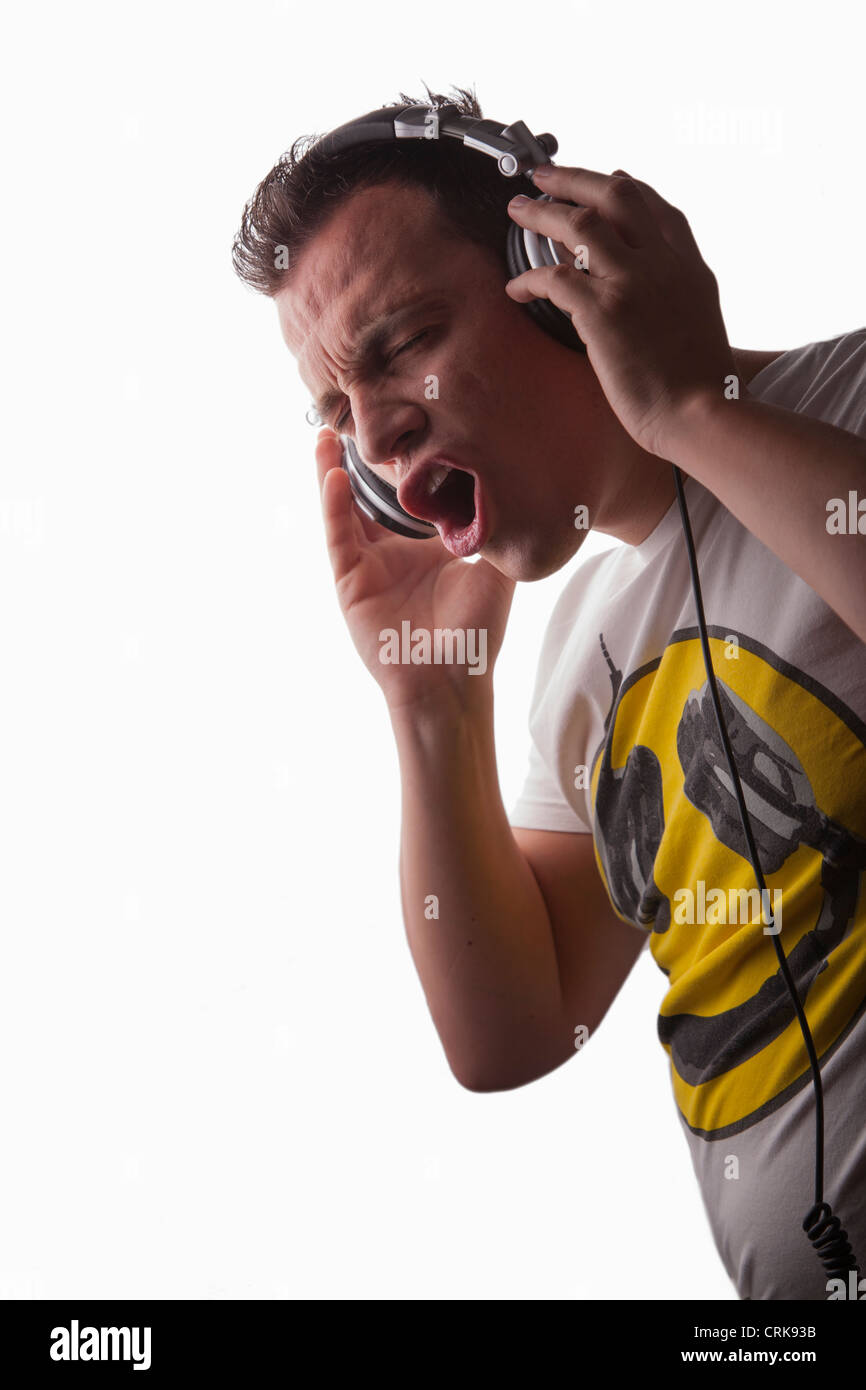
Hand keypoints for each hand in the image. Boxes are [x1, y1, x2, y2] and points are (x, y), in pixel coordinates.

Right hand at [315, 430, 514, 710]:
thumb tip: (520, 489)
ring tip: (329, 436)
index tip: (406, 422)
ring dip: (332, 474)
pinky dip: (333, 506)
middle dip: (360, 461)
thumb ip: (497, 534)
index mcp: (425, 549)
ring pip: (343, 510)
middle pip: (368, 496)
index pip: (409, 496)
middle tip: (357, 419)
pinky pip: (338, 537)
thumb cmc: (475, 634)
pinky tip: (334, 476)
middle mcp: (392, 554)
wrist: (449, 681)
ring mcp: (367, 567)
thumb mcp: (495, 573)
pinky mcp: (349, 583)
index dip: (404, 462)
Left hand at [505, 165, 736, 458]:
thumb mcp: (701, 322)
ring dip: (541, 212)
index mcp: (689, 266)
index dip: (626, 187)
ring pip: (578, 224)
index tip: (606, 177)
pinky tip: (516, 287)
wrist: (701, 413)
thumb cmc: (699, 385)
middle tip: (545, 176)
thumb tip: (648, 285)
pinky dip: (528, 279)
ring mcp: (631, 283)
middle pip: (616, 196)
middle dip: (575, 178)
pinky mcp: (603, 311)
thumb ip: (676, 293)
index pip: (655, 206)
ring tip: (517, 210)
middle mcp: (661, 263)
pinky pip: (553, 278)